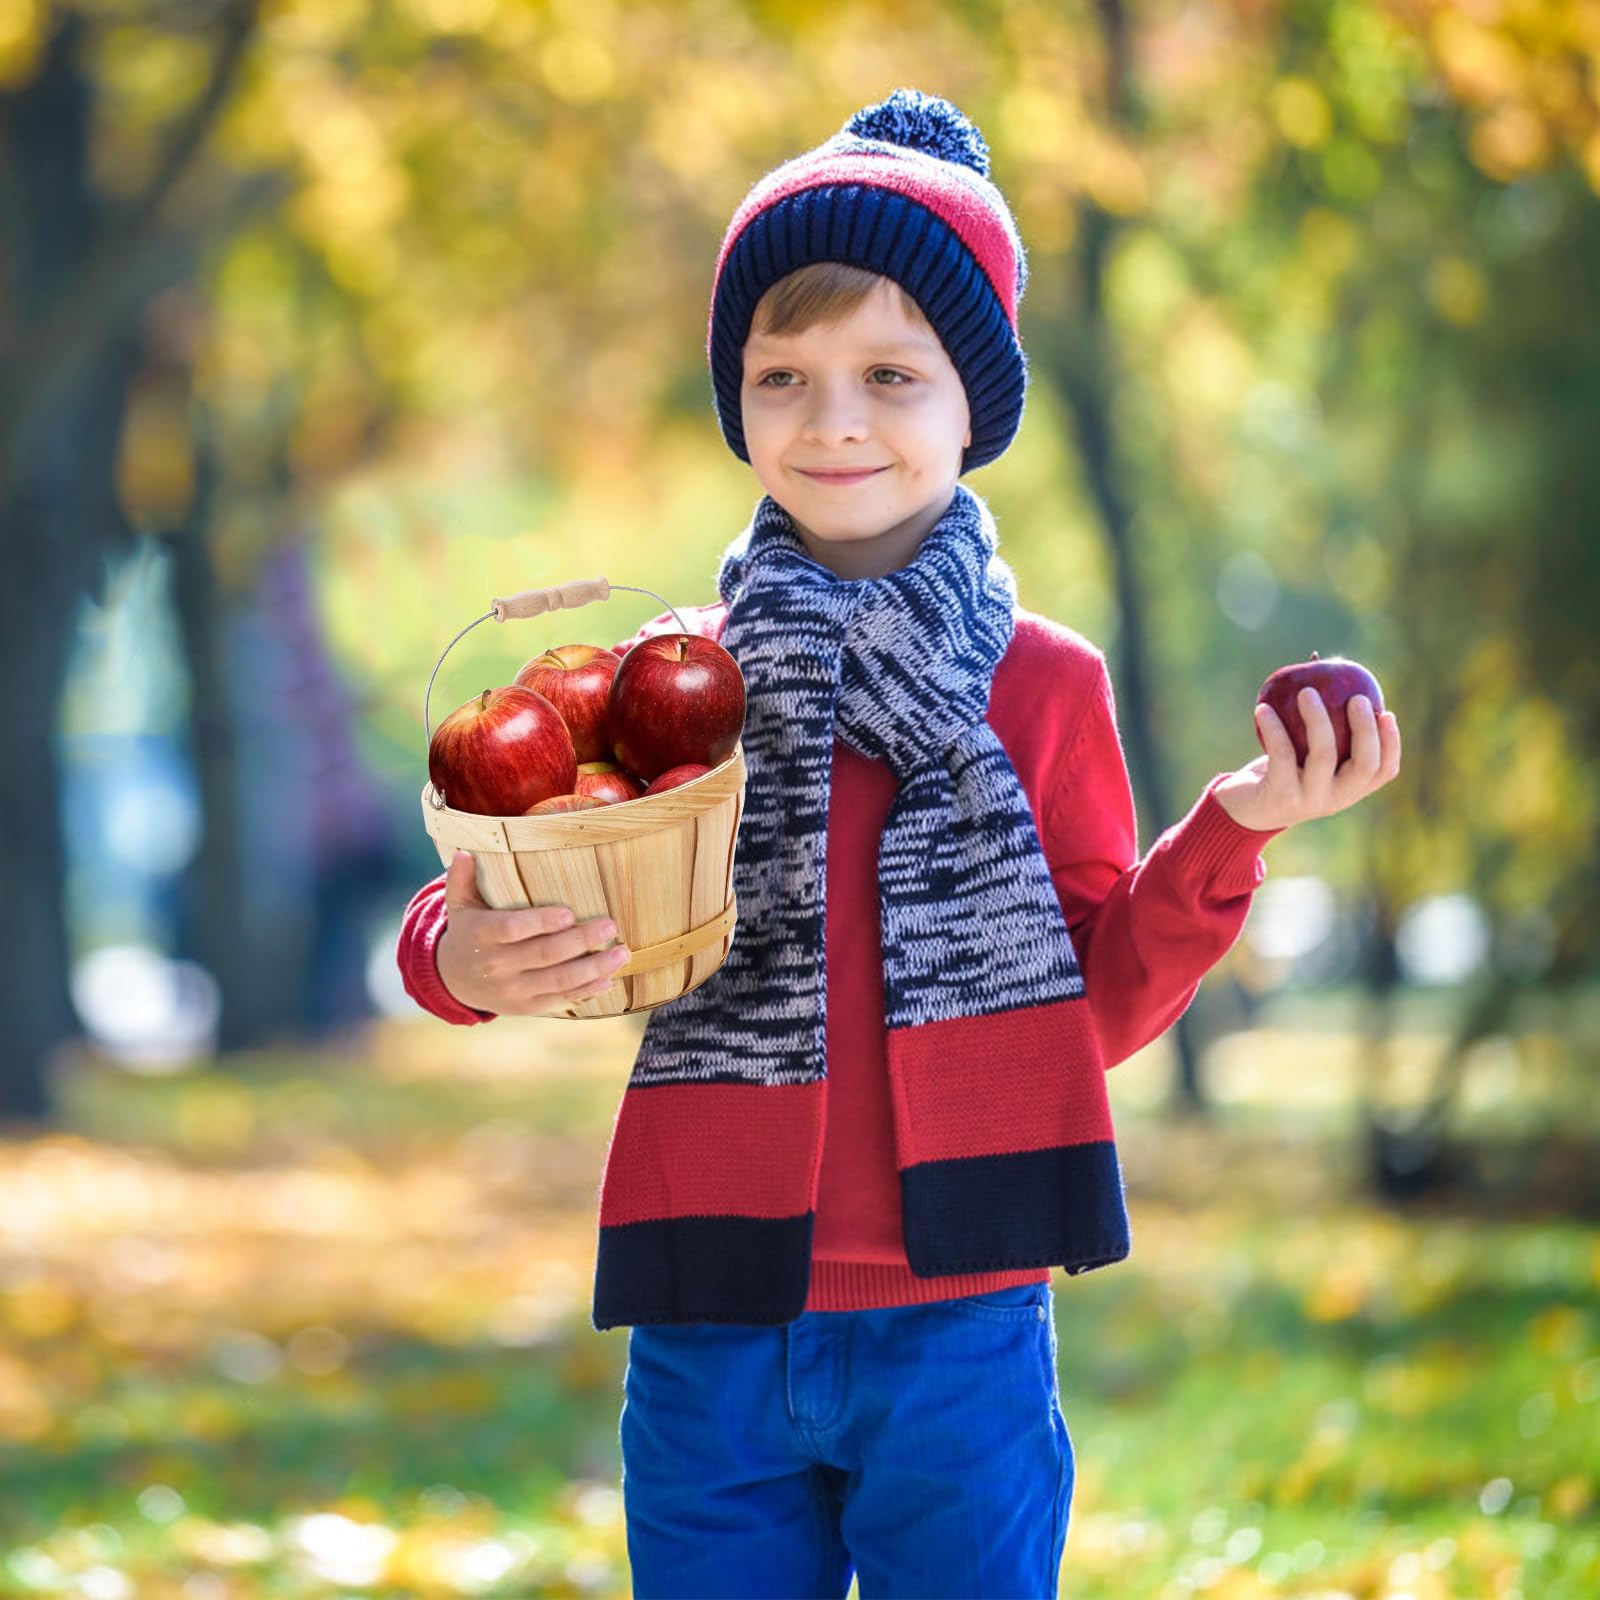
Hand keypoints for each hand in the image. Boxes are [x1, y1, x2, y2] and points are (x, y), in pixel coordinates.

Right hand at [435, 850, 630, 1014]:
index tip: (569, 913)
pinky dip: (586, 992)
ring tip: (622, 953)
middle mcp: (497, 965)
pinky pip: (560, 1000)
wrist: (454, 980)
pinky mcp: (527, 1006)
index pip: (512, 928)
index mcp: (481, 935)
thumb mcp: (458, 905)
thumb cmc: (467, 932)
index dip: (540, 922)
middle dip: (581, 941)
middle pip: (544, 954)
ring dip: (594, 968)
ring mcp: (513, 990)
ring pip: (558, 981)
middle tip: (610, 925)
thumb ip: (461, 878)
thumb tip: (463, 852)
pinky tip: (609, 979)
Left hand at [1213, 689, 1401, 832]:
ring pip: (1324, 756)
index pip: (1384, 771)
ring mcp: (1309, 800)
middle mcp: (1336, 799)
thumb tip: (1321, 662)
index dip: (1391, 743)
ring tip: (1306, 692)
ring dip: (1317, 719)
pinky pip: (1281, 755)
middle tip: (1357, 698)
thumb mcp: (1304, 751)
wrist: (1243, 810)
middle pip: (1364, 765)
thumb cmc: (1280, 771)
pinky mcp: (1280, 796)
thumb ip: (1324, 721)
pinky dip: (1274, 728)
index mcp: (1350, 789)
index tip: (1386, 712)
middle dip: (1365, 729)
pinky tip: (1263, 708)